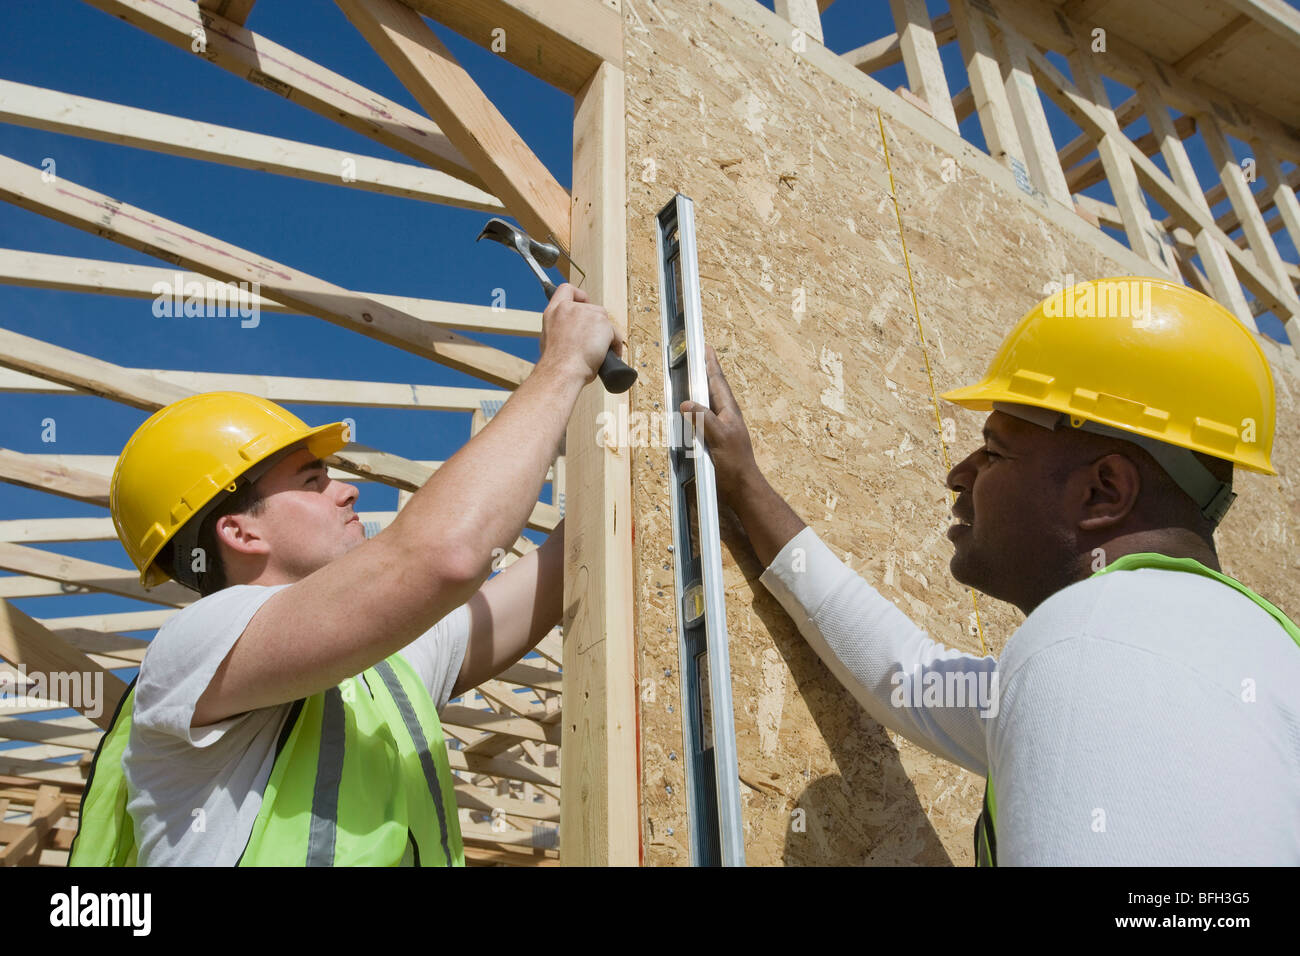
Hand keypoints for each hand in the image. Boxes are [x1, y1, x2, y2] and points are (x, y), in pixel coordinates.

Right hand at [537, 284, 622, 384]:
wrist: (562, 372)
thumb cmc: (556, 365)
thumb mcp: (549, 341)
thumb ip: (561, 330)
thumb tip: (572, 334)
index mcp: (554, 312)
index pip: (566, 290)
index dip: (578, 295)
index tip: (584, 303)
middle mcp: (569, 308)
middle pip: (592, 308)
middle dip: (596, 324)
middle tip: (594, 342)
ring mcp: (587, 312)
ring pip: (604, 321)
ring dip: (606, 336)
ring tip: (599, 354)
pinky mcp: (602, 322)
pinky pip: (615, 334)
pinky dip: (614, 346)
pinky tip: (606, 357)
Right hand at [679, 345, 761, 507]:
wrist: (741, 489)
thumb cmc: (735, 465)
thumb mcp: (720, 439)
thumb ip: (704, 420)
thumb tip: (687, 404)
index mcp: (729, 412)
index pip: (718, 382)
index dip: (711, 364)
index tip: (705, 346)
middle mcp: (725, 417)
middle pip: (713, 388)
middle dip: (705, 371)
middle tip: (698, 356)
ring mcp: (720, 428)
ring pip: (707, 403)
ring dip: (699, 389)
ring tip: (692, 377)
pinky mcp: (714, 440)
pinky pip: (702, 419)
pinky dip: (694, 410)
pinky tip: (688, 412)